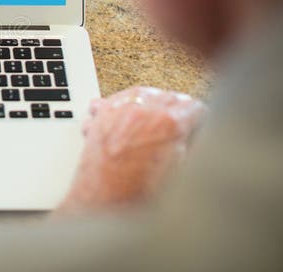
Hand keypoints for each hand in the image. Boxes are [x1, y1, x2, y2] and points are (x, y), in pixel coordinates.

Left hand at [57, 86, 205, 213]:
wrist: (103, 205)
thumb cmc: (139, 196)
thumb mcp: (181, 173)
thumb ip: (190, 146)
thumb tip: (195, 137)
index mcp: (168, 124)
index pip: (194, 107)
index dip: (200, 120)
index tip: (199, 126)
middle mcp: (141, 111)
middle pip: (168, 96)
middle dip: (176, 111)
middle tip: (180, 126)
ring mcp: (117, 112)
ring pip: (141, 94)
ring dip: (149, 104)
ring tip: (154, 120)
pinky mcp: (98, 118)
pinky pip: (113, 101)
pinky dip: (120, 107)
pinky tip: (124, 119)